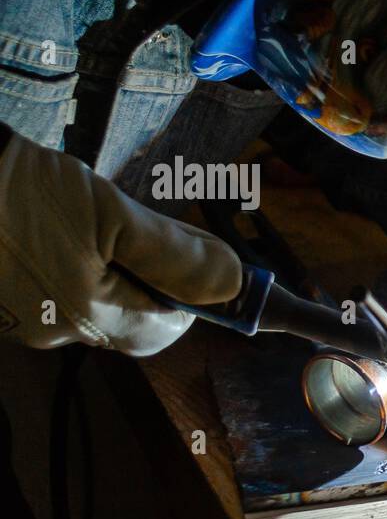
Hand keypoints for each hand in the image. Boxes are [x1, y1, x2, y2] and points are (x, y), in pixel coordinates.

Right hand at [0, 129, 242, 355]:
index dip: (191, 296)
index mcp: (86, 317)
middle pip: (129, 316)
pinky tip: (48, 223)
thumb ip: (175, 256)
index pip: (167, 330)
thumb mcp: (110, 213)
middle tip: (137, 226)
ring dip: (106, 263)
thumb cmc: (15, 188)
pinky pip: (49, 287)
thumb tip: (233, 285)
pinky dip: (67, 260)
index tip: (197, 254)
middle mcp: (49, 330)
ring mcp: (15, 318)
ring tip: (81, 215)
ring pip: (90, 299)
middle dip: (146, 275)